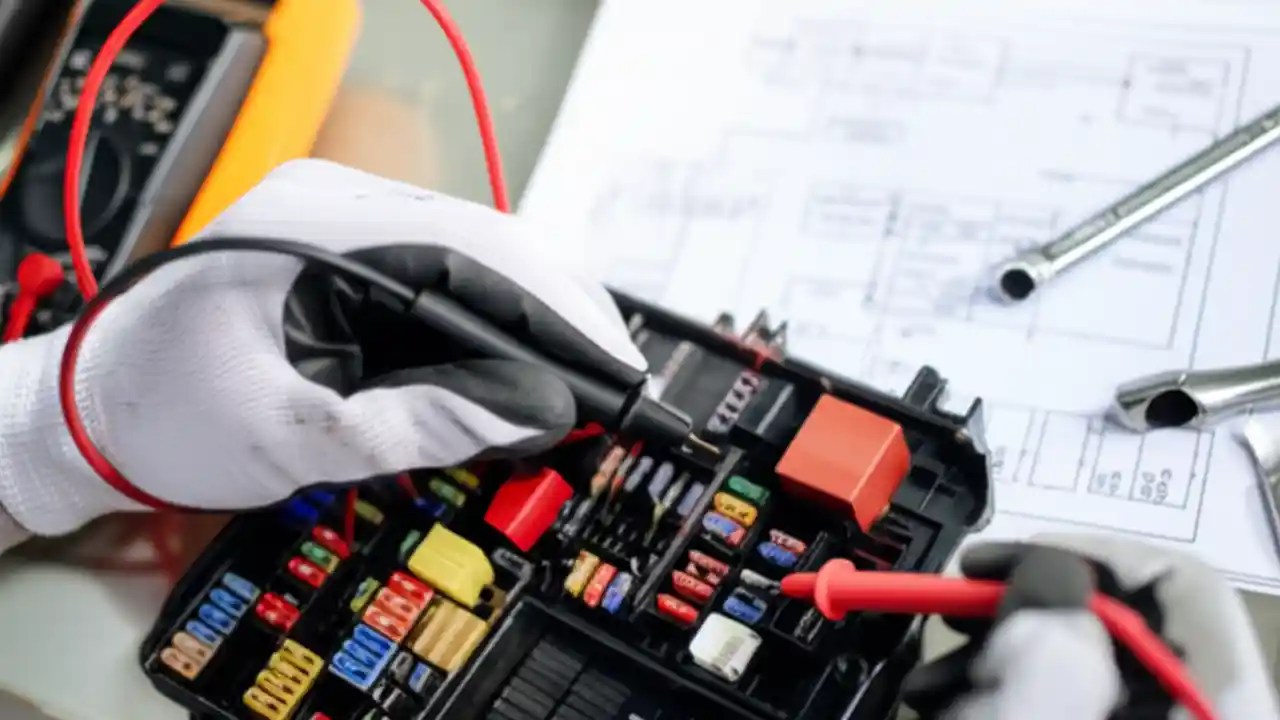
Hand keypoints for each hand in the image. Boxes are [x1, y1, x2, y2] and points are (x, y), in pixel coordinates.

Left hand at [0, 159, 644, 534]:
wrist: (84, 412)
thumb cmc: (162, 415)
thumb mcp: (297, 437)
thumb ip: (422, 424)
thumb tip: (534, 412)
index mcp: (314, 228)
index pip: (475, 248)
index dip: (559, 307)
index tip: (613, 363)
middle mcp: (332, 204)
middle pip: (488, 241)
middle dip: (560, 313)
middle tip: (615, 382)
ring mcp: (338, 221)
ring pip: (474, 256)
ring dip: (530, 318)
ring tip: (580, 379)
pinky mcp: (345, 252)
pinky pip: (444, 273)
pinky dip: (489, 320)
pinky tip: (519, 362)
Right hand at [901, 533, 1277, 719]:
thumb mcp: (1032, 719)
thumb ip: (1048, 642)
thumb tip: (1040, 570)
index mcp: (1216, 705)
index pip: (1181, 583)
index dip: (1080, 553)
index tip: (995, 559)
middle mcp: (1198, 715)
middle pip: (1130, 621)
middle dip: (1026, 605)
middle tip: (953, 607)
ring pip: (1091, 666)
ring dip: (1004, 653)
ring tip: (933, 675)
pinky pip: (1073, 701)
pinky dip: (1010, 692)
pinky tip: (954, 701)